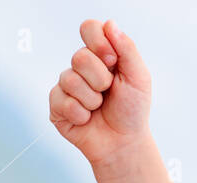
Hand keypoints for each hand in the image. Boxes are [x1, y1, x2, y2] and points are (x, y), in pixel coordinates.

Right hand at [49, 19, 151, 167]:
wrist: (123, 143)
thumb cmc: (132, 110)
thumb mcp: (138, 77)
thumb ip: (127, 49)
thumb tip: (110, 25)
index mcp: (100, 54)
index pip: (89, 28)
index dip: (99, 43)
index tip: (112, 61)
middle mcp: (81, 67)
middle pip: (79, 56)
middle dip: (100, 79)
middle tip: (109, 92)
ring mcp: (66, 86)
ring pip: (70, 79)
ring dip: (92, 99)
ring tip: (99, 108)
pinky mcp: (57, 106)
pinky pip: (62, 101)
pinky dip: (81, 114)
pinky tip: (87, 119)